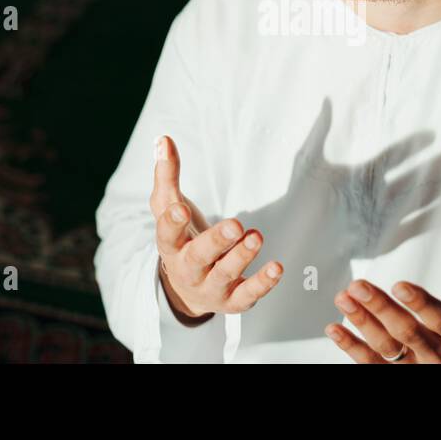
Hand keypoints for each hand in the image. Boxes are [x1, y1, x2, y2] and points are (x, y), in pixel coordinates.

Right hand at [151, 135, 282, 321]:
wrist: (187, 288)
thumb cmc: (180, 239)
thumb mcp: (169, 207)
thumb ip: (167, 175)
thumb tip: (163, 139)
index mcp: (171, 246)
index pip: (166, 234)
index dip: (172, 222)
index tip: (181, 207)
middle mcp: (188, 269)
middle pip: (199, 257)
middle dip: (216, 242)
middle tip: (234, 225)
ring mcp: (211, 287)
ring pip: (225, 274)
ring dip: (242, 257)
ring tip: (256, 236)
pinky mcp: (233, 300)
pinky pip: (248, 295)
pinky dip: (263, 283)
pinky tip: (277, 267)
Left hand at [324, 244, 440, 362]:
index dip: (420, 303)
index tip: (399, 284)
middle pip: (407, 333)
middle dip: (380, 308)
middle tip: (357, 285)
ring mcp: (419, 370)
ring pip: (387, 350)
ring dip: (362, 324)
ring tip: (343, 299)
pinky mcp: (402, 375)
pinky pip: (374, 365)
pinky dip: (352, 349)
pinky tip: (335, 329)